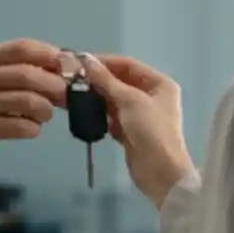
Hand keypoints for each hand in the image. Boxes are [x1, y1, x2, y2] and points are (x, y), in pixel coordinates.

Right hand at [0, 39, 66, 177]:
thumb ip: (17, 73)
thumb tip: (63, 69)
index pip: (21, 47)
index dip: (50, 55)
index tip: (68, 68)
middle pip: (27, 73)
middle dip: (55, 86)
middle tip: (67, 98)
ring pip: (28, 100)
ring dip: (45, 110)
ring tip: (43, 116)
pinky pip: (21, 126)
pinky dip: (33, 129)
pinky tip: (28, 129)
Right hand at [81, 53, 194, 208]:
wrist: (160, 172)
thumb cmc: (150, 130)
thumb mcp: (129, 100)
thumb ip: (106, 80)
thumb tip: (86, 60)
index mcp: (159, 84)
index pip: (128, 65)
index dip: (105, 62)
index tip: (80, 62)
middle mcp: (152, 96)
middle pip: (121, 82)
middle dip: (99, 81)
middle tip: (73, 79)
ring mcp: (141, 115)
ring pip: (114, 100)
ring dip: (97, 97)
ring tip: (74, 95)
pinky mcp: (130, 132)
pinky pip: (112, 117)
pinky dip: (100, 115)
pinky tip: (84, 113)